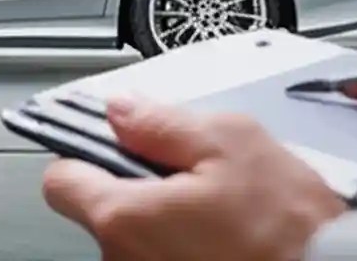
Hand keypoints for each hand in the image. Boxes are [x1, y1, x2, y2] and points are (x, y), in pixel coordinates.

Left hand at [41, 98, 344, 260]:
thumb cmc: (294, 232)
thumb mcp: (232, 144)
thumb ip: (163, 124)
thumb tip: (121, 110)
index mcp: (124, 218)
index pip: (62, 180)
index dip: (86, 155)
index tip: (114, 145)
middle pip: (105, 211)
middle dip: (142, 188)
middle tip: (197, 178)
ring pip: (141, 240)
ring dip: (170, 222)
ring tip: (227, 215)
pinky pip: (167, 260)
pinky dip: (190, 249)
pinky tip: (234, 243)